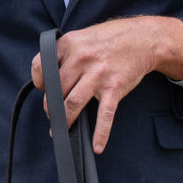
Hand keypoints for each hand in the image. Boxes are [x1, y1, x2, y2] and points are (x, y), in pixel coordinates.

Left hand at [31, 16, 182, 153]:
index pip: (41, 66)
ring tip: (62, 128)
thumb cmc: (108, 39)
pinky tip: (97, 146)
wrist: (143, 39)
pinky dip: (101, 133)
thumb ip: (64, 53)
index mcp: (68, 44)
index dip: (39, 82)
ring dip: (65, 120)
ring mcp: (97, 74)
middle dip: (51, 106)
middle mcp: (80, 58)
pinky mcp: (114, 87)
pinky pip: (104, 114)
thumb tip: (48, 78)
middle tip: (52, 115)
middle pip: (57, 90)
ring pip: (73, 103)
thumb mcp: (81, 37)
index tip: (43, 90)